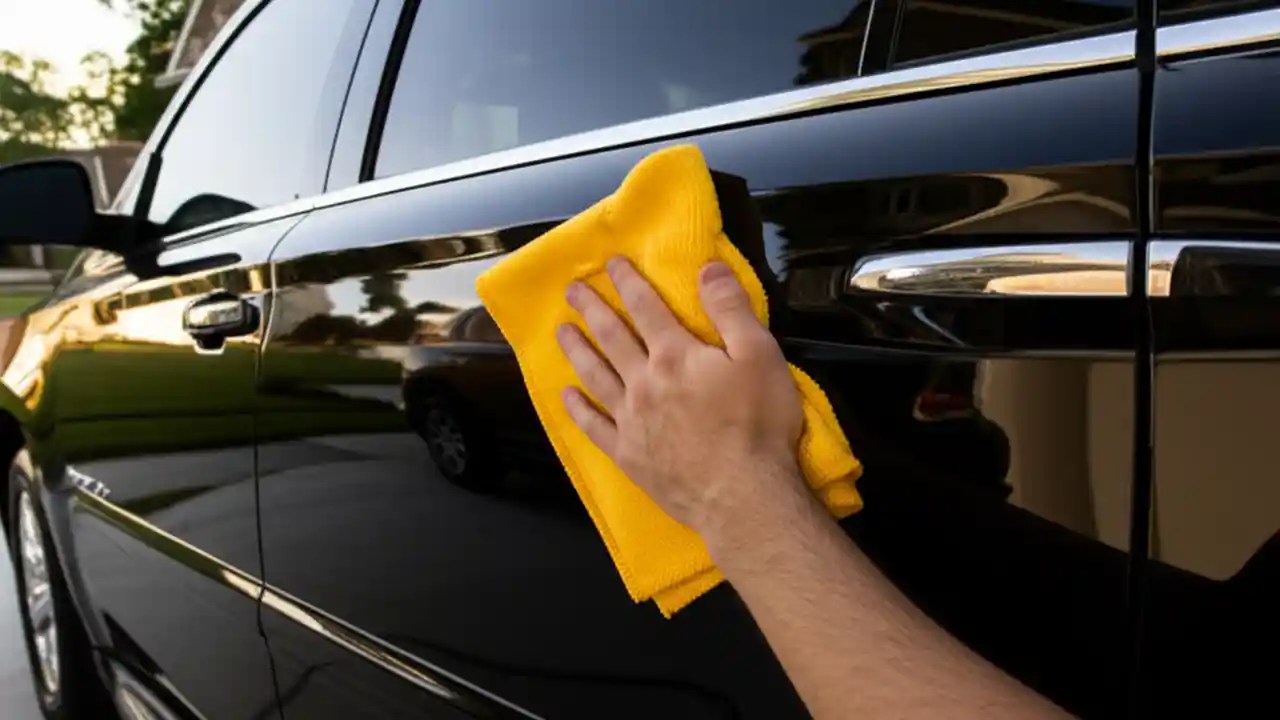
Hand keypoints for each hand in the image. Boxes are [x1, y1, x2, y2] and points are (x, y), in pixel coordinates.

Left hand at [557, 256, 807, 542]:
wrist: (742, 495)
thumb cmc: (757, 425)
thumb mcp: (760, 355)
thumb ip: (731, 309)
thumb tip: (707, 267)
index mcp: (675, 355)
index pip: (646, 308)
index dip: (628, 282)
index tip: (611, 264)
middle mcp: (644, 382)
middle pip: (612, 337)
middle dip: (592, 309)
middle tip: (572, 290)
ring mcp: (631, 420)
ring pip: (595, 376)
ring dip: (576, 350)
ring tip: (561, 331)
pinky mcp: (628, 454)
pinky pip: (594, 426)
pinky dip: (577, 409)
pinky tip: (566, 396)